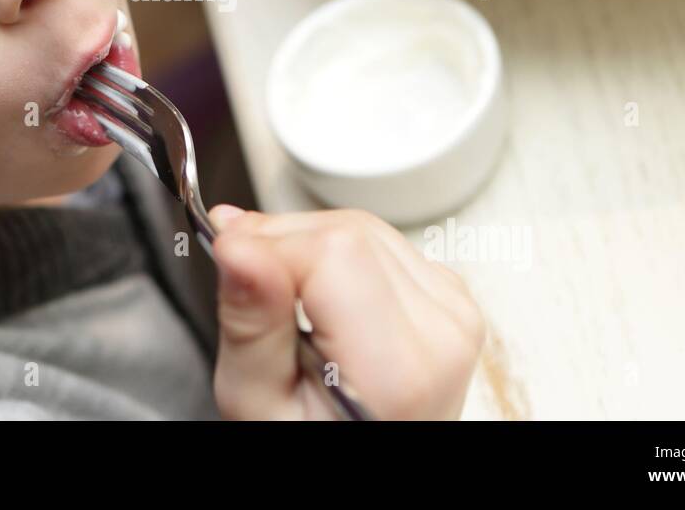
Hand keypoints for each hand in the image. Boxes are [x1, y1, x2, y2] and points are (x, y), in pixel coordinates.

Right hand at [208, 205, 484, 419]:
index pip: (330, 249)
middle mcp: (439, 331)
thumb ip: (251, 325)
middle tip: (253, 295)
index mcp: (397, 366)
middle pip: (345, 232)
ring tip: (288, 306)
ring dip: (309, 250)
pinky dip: (337, 258)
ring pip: (360, 228)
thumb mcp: (257, 403)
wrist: (369, 458)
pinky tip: (322, 301)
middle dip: (284, 246)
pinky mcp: (448, 292)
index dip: (267, 246)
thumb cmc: (313, 441)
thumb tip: (238, 247)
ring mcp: (451, 308)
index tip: (233, 267)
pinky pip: (380, 241)